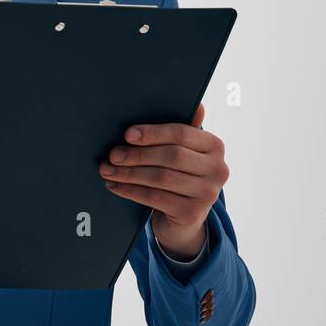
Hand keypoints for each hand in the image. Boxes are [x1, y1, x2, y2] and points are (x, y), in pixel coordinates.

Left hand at [98, 102, 227, 258]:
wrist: (183, 219)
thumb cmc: (178, 176)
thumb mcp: (182, 153)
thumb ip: (182, 132)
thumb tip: (197, 106)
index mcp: (215, 146)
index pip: (182, 134)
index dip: (153, 133)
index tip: (128, 134)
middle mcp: (218, 169)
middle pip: (171, 156)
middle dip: (138, 154)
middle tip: (113, 154)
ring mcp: (208, 193)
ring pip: (161, 178)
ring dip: (130, 173)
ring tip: (108, 170)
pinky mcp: (193, 213)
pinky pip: (156, 197)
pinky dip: (131, 191)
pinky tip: (115, 185)